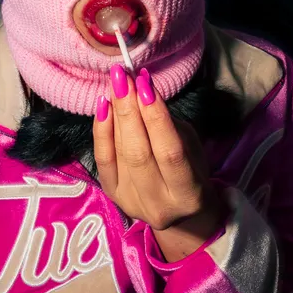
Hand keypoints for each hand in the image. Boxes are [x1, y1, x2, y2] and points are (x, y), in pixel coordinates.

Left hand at [93, 66, 225, 261]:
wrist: (181, 215)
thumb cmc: (192, 173)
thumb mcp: (192, 149)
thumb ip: (169, 125)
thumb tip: (143, 90)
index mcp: (187, 194)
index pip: (169, 151)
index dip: (156, 116)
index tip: (146, 83)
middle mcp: (157, 203)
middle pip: (138, 152)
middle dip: (129, 109)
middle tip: (123, 76)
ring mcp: (130, 202)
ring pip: (118, 153)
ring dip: (115, 114)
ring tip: (115, 84)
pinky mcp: (112, 196)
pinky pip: (102, 160)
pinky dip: (101, 131)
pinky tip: (103, 106)